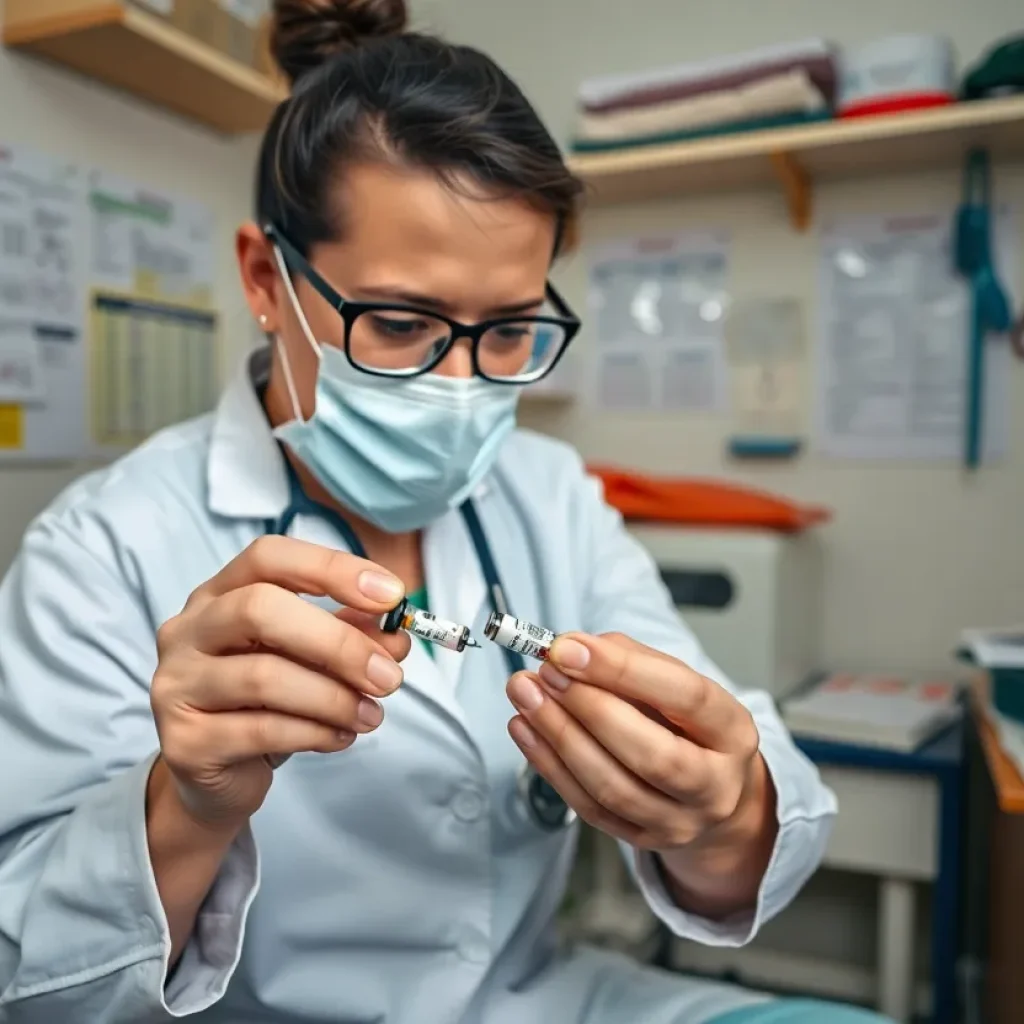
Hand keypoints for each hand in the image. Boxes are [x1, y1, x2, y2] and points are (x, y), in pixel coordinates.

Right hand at [151, 535, 410, 829]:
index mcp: (219, 594)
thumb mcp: (309, 660)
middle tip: (388, 675)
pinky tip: (341, 736)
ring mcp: (178, 684)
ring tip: (371, 714)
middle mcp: (188, 630)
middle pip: (260, 610)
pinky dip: (316, 733)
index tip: (392, 595)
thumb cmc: (264, 702)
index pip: (269, 557)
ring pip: (264, 676)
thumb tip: (397, 638)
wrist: (214, 777)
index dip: (332, 569)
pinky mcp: (185, 741)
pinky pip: (262, 730)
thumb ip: (351, 638)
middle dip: (337, 642)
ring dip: (334, 697)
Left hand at [506, 632, 776, 917]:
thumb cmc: (685, 723)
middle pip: (652, 755)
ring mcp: (680, 822)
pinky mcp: (643, 841)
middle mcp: (716, 786)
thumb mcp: (674, 681)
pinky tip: (525, 728)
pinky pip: (589, 807)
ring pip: (612, 787)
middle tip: (547, 673)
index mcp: (732, 731)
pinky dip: (549, 765)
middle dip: (589, 709)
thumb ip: (629, 659)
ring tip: (526, 695)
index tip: (569, 648)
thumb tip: (572, 650)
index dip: (622, 671)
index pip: (685, 697)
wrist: (711, 790)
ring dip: (559, 736)